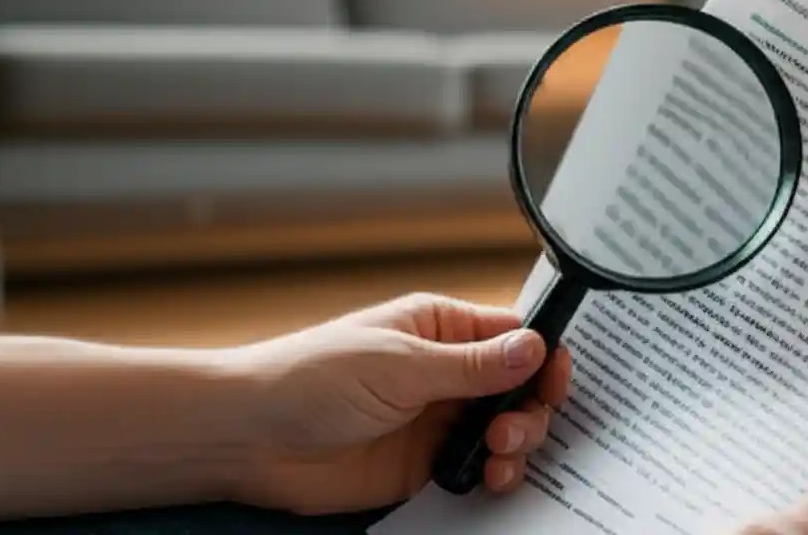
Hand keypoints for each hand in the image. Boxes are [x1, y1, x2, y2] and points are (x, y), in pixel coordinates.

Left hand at [229, 293, 570, 514]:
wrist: (252, 437)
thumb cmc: (312, 378)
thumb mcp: (401, 364)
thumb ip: (473, 364)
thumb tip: (535, 348)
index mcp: (440, 328)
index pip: (513, 335)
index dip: (544, 356)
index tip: (556, 381)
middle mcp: (446, 372)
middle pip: (520, 387)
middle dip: (531, 408)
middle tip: (511, 428)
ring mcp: (437, 419)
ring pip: (506, 430)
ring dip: (517, 443)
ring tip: (497, 454)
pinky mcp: (425, 464)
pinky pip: (478, 468)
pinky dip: (494, 475)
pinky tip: (487, 478)